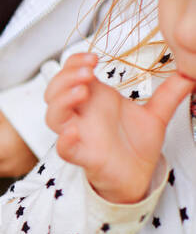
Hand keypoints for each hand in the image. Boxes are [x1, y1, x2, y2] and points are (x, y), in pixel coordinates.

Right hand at [45, 52, 194, 203]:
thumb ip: (169, 94)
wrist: (139, 175)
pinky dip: (64, 140)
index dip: (75, 62)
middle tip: (87, 72)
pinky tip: (73, 131)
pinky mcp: (82, 155)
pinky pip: (64, 149)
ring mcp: (79, 134)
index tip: (94, 58)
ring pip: (53, 116)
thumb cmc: (136, 145)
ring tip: (81, 92)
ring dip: (62, 101)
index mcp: (95, 99)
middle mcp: (82, 115)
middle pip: (55, 91)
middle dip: (66, 77)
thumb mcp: (155, 115)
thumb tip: (188, 73)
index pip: (71, 73)